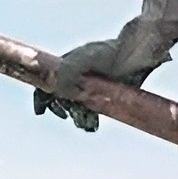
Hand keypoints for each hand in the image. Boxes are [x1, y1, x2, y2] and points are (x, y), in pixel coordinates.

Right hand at [33, 38, 161, 131]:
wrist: (136, 55)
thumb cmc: (108, 53)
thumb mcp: (82, 60)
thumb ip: (65, 73)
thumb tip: (54, 90)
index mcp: (67, 67)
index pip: (46, 84)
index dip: (41, 98)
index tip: (42, 111)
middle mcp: (77, 78)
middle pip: (60, 100)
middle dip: (61, 109)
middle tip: (66, 114)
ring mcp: (91, 88)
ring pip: (76, 108)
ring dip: (76, 118)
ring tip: (84, 122)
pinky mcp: (105, 96)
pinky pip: (92, 112)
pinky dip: (88, 121)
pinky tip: (91, 125)